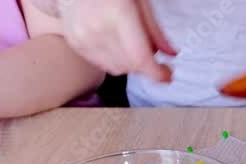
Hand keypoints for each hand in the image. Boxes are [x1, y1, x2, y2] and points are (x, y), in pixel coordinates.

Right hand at [54, 0, 175, 80]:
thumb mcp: (139, 1)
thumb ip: (155, 29)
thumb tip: (171, 54)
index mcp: (116, 15)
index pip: (139, 58)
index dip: (157, 72)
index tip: (168, 75)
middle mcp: (96, 29)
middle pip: (129, 66)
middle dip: (145, 65)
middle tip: (151, 51)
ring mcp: (82, 37)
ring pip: (115, 69)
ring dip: (129, 64)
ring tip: (131, 44)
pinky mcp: (74, 42)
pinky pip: (100, 64)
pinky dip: (113, 60)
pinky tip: (115, 44)